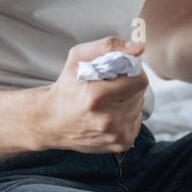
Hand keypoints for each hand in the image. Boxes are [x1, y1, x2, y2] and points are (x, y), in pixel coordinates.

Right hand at [37, 36, 147, 151]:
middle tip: (110, 86)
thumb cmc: (66, 87)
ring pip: (139, 107)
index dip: (133, 72)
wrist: (51, 122)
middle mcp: (107, 120)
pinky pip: (136, 121)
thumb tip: (139, 48)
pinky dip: (127, 115)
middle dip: (129, 86)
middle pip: (140, 93)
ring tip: (107, 100)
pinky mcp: (121, 144)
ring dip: (128, 100)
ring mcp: (115, 135)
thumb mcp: (79, 57)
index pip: (140, 80)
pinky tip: (109, 114)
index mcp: (96, 96)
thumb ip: (109, 46)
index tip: (121, 71)